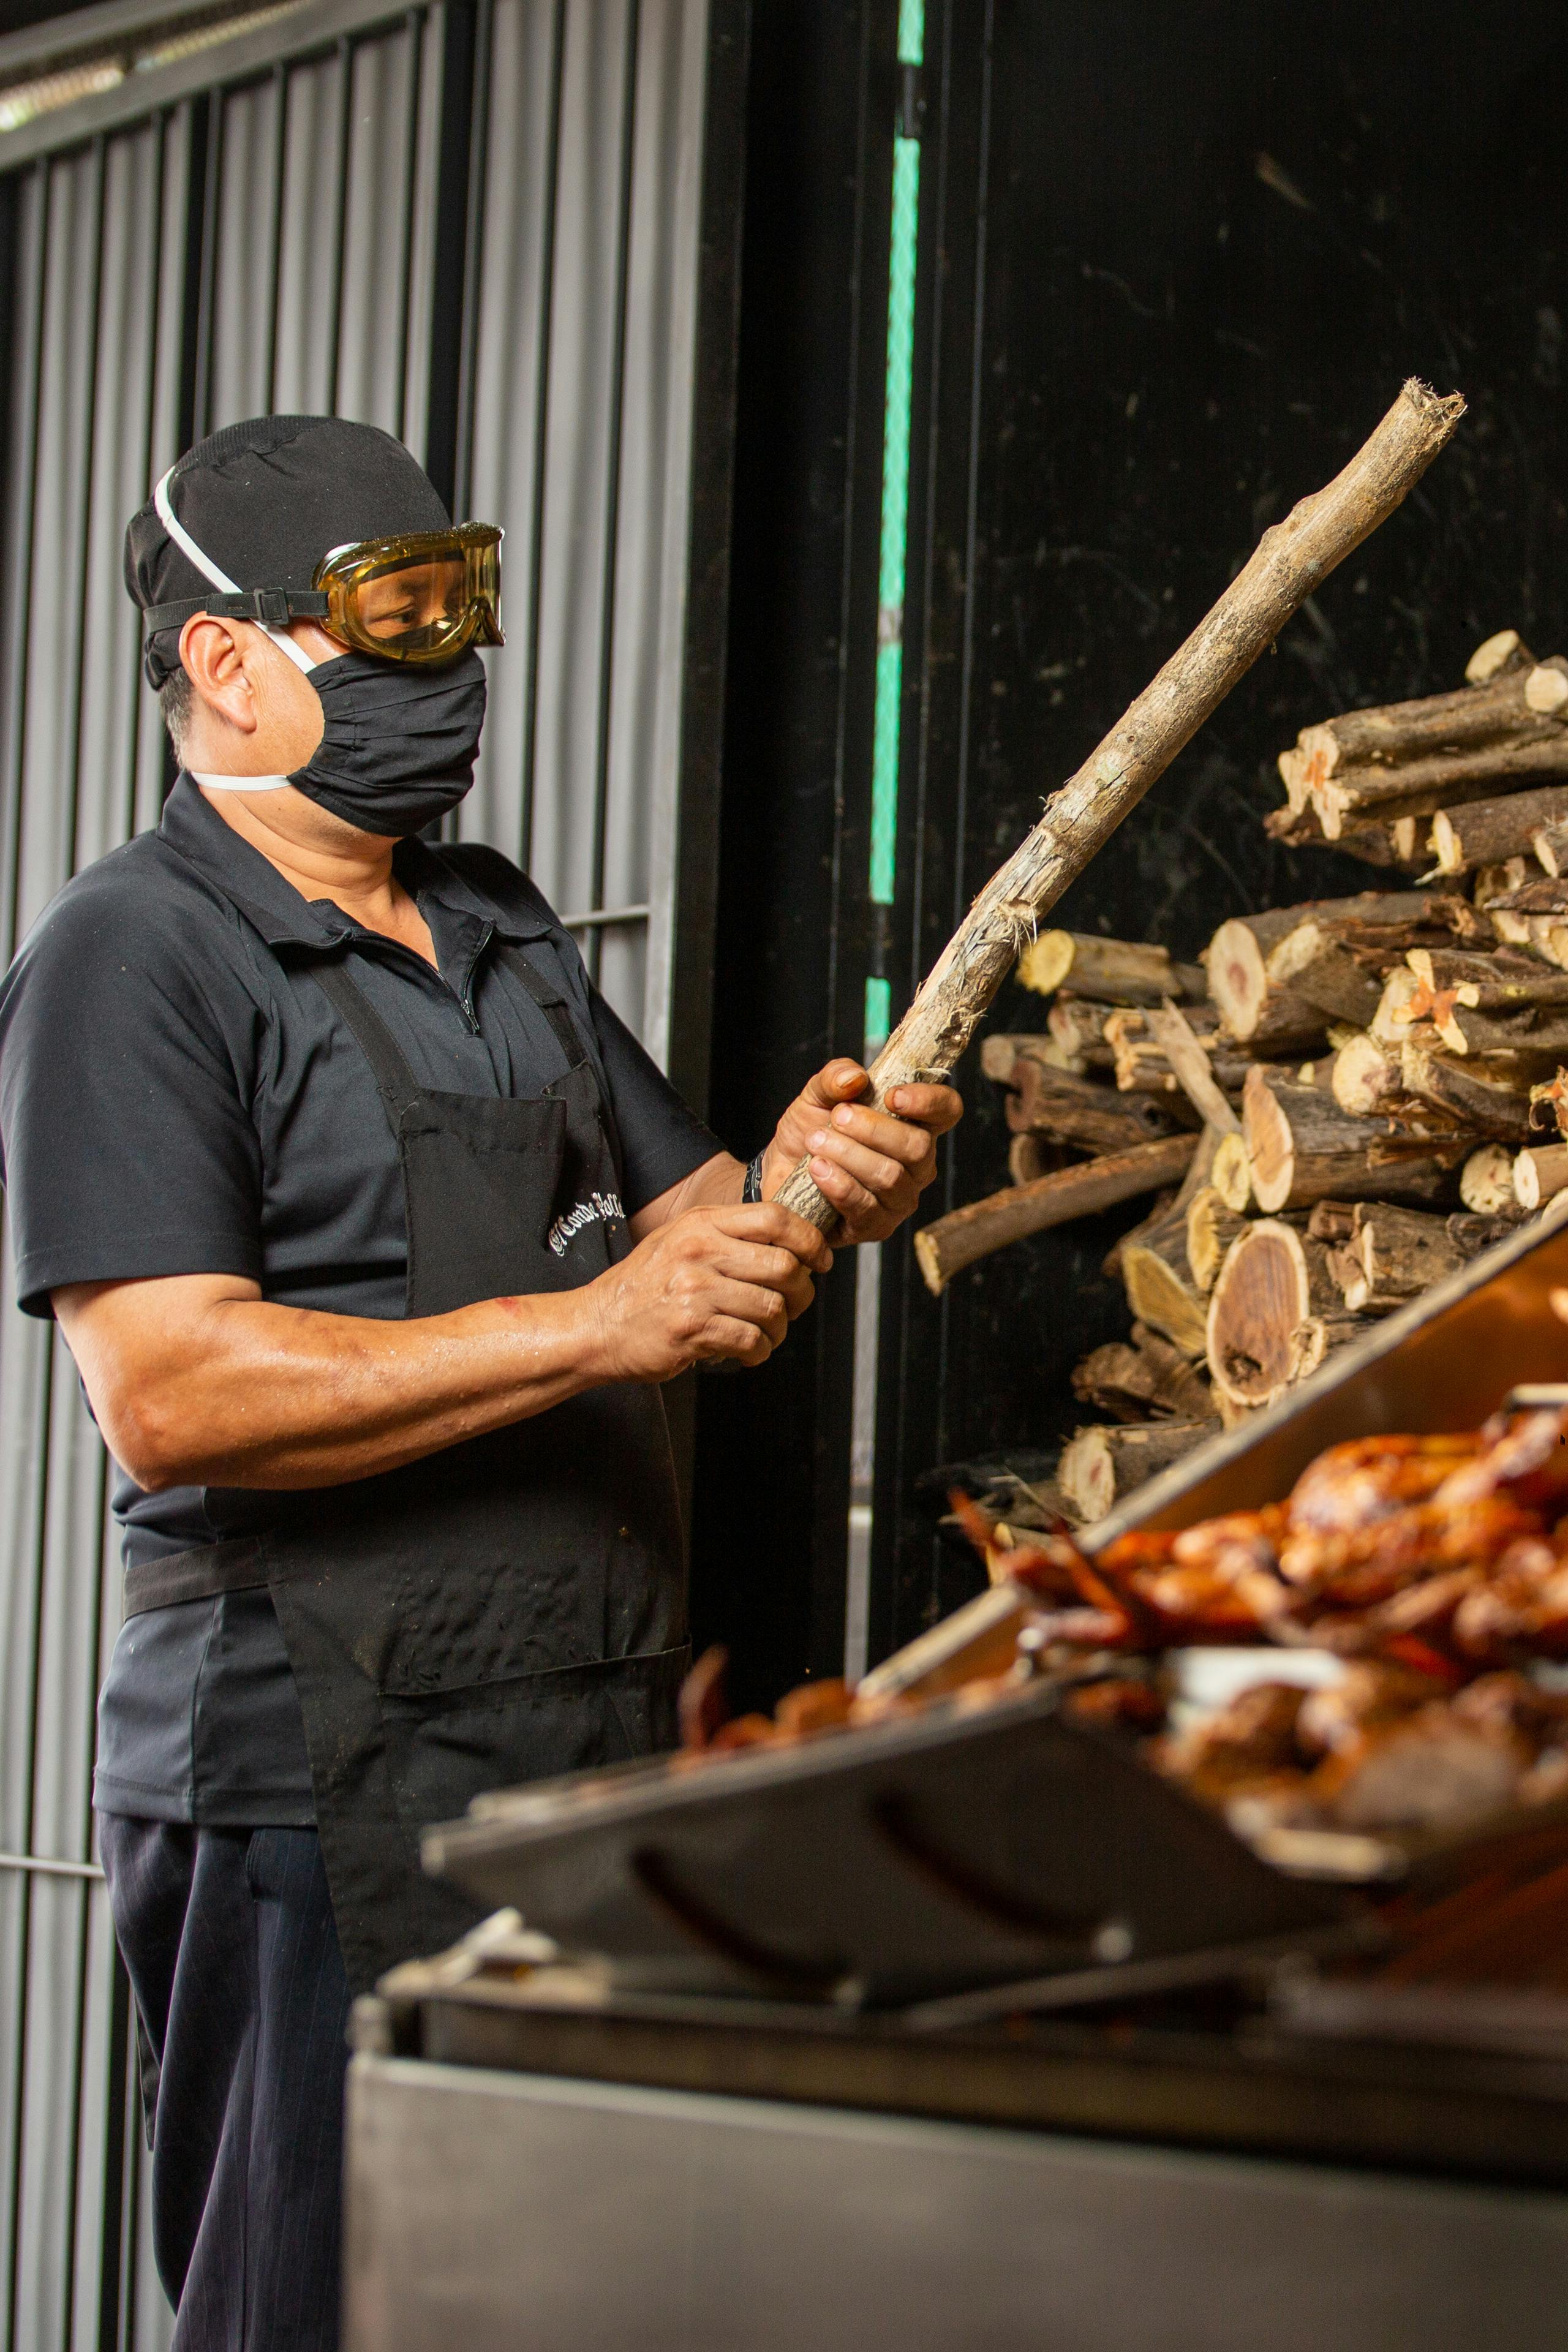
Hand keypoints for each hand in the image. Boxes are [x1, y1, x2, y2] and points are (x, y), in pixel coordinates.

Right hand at [589, 1203, 833, 1379]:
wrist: (598, 1326)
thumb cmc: (644, 1286)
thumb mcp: (679, 1240)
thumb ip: (727, 1235)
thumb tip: (790, 1244)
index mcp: (701, 1223)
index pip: (775, 1217)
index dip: (810, 1239)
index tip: (819, 1260)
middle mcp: (699, 1251)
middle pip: (783, 1265)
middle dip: (802, 1292)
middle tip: (795, 1305)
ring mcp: (694, 1291)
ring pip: (772, 1307)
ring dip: (780, 1328)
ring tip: (767, 1333)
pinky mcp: (691, 1330)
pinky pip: (751, 1340)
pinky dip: (759, 1351)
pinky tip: (748, 1351)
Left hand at [763, 1059, 962, 1243]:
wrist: (780, 1172)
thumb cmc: (810, 1131)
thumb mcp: (816, 1095)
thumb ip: (834, 1077)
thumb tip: (855, 1078)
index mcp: (914, 1126)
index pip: (946, 1110)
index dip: (929, 1101)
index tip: (892, 1096)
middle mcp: (917, 1165)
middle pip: (918, 1147)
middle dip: (874, 1129)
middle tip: (838, 1117)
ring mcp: (900, 1199)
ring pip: (891, 1177)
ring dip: (850, 1155)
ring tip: (816, 1142)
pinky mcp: (876, 1226)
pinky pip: (866, 1207)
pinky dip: (839, 1185)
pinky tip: (817, 1169)